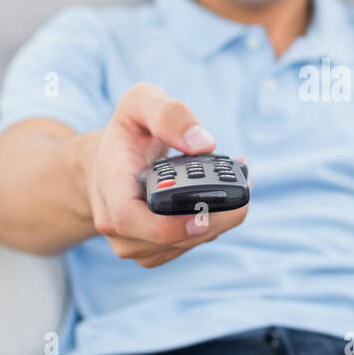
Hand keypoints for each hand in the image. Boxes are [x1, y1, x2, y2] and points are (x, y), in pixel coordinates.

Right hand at [84, 82, 248, 267]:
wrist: (109, 163)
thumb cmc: (128, 132)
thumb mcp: (140, 102)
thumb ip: (169, 114)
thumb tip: (203, 144)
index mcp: (109, 187)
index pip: (129, 218)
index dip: (168, 224)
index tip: (204, 213)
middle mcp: (116, 224)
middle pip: (171, 237)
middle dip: (216, 216)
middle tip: (244, 186)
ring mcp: (134, 243)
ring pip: (187, 243)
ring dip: (220, 219)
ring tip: (238, 185)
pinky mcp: (153, 251)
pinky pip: (190, 244)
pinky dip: (212, 224)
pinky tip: (223, 199)